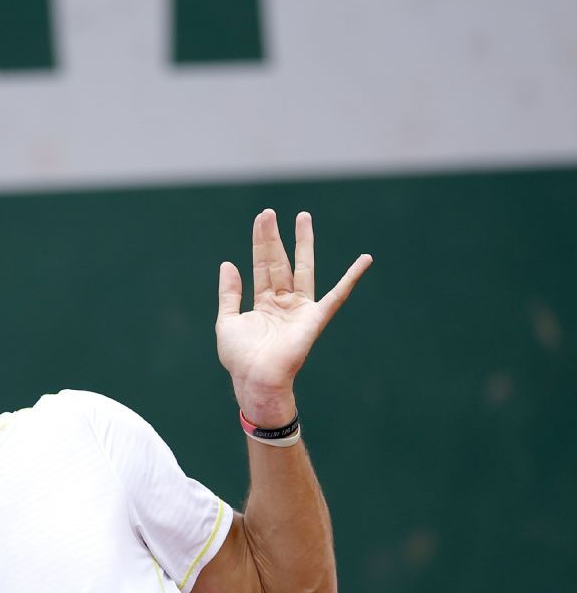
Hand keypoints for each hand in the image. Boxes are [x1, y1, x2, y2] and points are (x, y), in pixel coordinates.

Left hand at [216, 209, 371, 426]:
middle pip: (280, 261)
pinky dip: (351, 277)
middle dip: (275, 237)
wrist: (255, 380)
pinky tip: (365, 259)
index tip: (262, 218)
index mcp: (264, 304)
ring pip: (303, 268)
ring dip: (304, 243)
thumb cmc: (240, 358)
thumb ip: (229, 293)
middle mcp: (284, 302)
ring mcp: (300, 309)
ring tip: (303, 217)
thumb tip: (228, 263)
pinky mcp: (315, 318)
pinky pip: (337, 294)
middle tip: (271, 212)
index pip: (262, 265)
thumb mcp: (227, 321)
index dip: (260, 242)